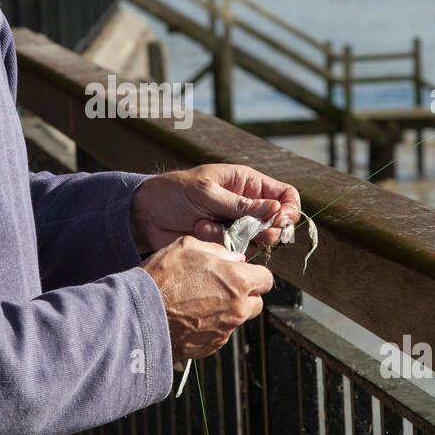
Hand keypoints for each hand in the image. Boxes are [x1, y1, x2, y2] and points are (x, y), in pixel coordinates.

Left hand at [130, 164, 301, 254]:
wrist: (145, 214)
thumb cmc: (174, 192)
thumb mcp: (207, 192)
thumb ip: (241, 205)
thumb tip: (277, 210)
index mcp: (247, 183)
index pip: (285, 195)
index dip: (289, 208)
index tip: (281, 220)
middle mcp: (246, 205)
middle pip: (277, 223)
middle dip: (264, 228)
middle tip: (245, 228)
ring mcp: (236, 226)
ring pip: (257, 240)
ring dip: (236, 236)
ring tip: (207, 224)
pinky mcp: (223, 244)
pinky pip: (236, 251)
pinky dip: (219, 243)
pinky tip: (199, 230)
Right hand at [141, 236, 274, 359]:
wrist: (140, 314)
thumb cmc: (162, 277)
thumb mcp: (189, 247)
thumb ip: (218, 250)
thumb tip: (234, 258)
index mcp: (238, 281)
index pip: (266, 279)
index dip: (254, 274)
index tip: (242, 273)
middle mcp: (238, 309)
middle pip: (256, 303)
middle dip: (244, 295)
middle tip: (220, 287)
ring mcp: (225, 330)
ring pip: (236, 318)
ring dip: (226, 310)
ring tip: (197, 302)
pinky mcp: (211, 346)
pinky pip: (219, 333)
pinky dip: (209, 326)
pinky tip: (189, 317)